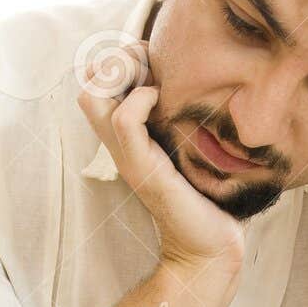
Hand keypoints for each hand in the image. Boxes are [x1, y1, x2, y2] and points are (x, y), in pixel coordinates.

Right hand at [77, 41, 244, 276]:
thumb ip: (193, 124)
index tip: (157, 62)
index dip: (123, 58)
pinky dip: (140, 99)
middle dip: (118, 60)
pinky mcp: (143, 168)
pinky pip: (123, 119)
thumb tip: (218, 89)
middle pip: (88, 84)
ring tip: (155, 82)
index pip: (99, 83)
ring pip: (92, 96)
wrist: (211, 248)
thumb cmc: (212, 200)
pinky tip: (163, 102)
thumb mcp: (199, 150)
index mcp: (132, 137)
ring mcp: (128, 155)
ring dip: (123, 74)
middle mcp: (122, 144)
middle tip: (154, 68)